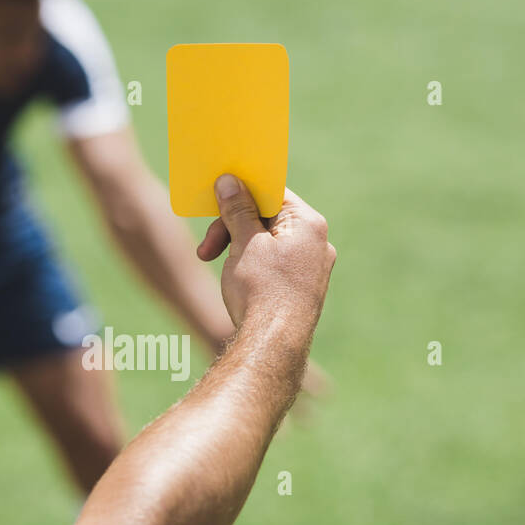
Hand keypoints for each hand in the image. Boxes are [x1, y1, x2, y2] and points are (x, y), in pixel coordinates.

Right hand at [196, 176, 334, 334]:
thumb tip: (230, 180)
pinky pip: (275, 265)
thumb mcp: (243, 242)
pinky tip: (235, 283)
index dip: (242, 195)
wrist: (274, 344)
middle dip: (233, 229)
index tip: (218, 203)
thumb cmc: (260, 290)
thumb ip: (237, 210)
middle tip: (206, 248)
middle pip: (269, 220)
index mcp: (308, 224)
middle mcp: (318, 244)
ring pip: (269, 244)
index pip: (274, 193)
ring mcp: (312, 269)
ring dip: (237, 249)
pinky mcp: (302, 290)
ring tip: (214, 266)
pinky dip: (252, 266)